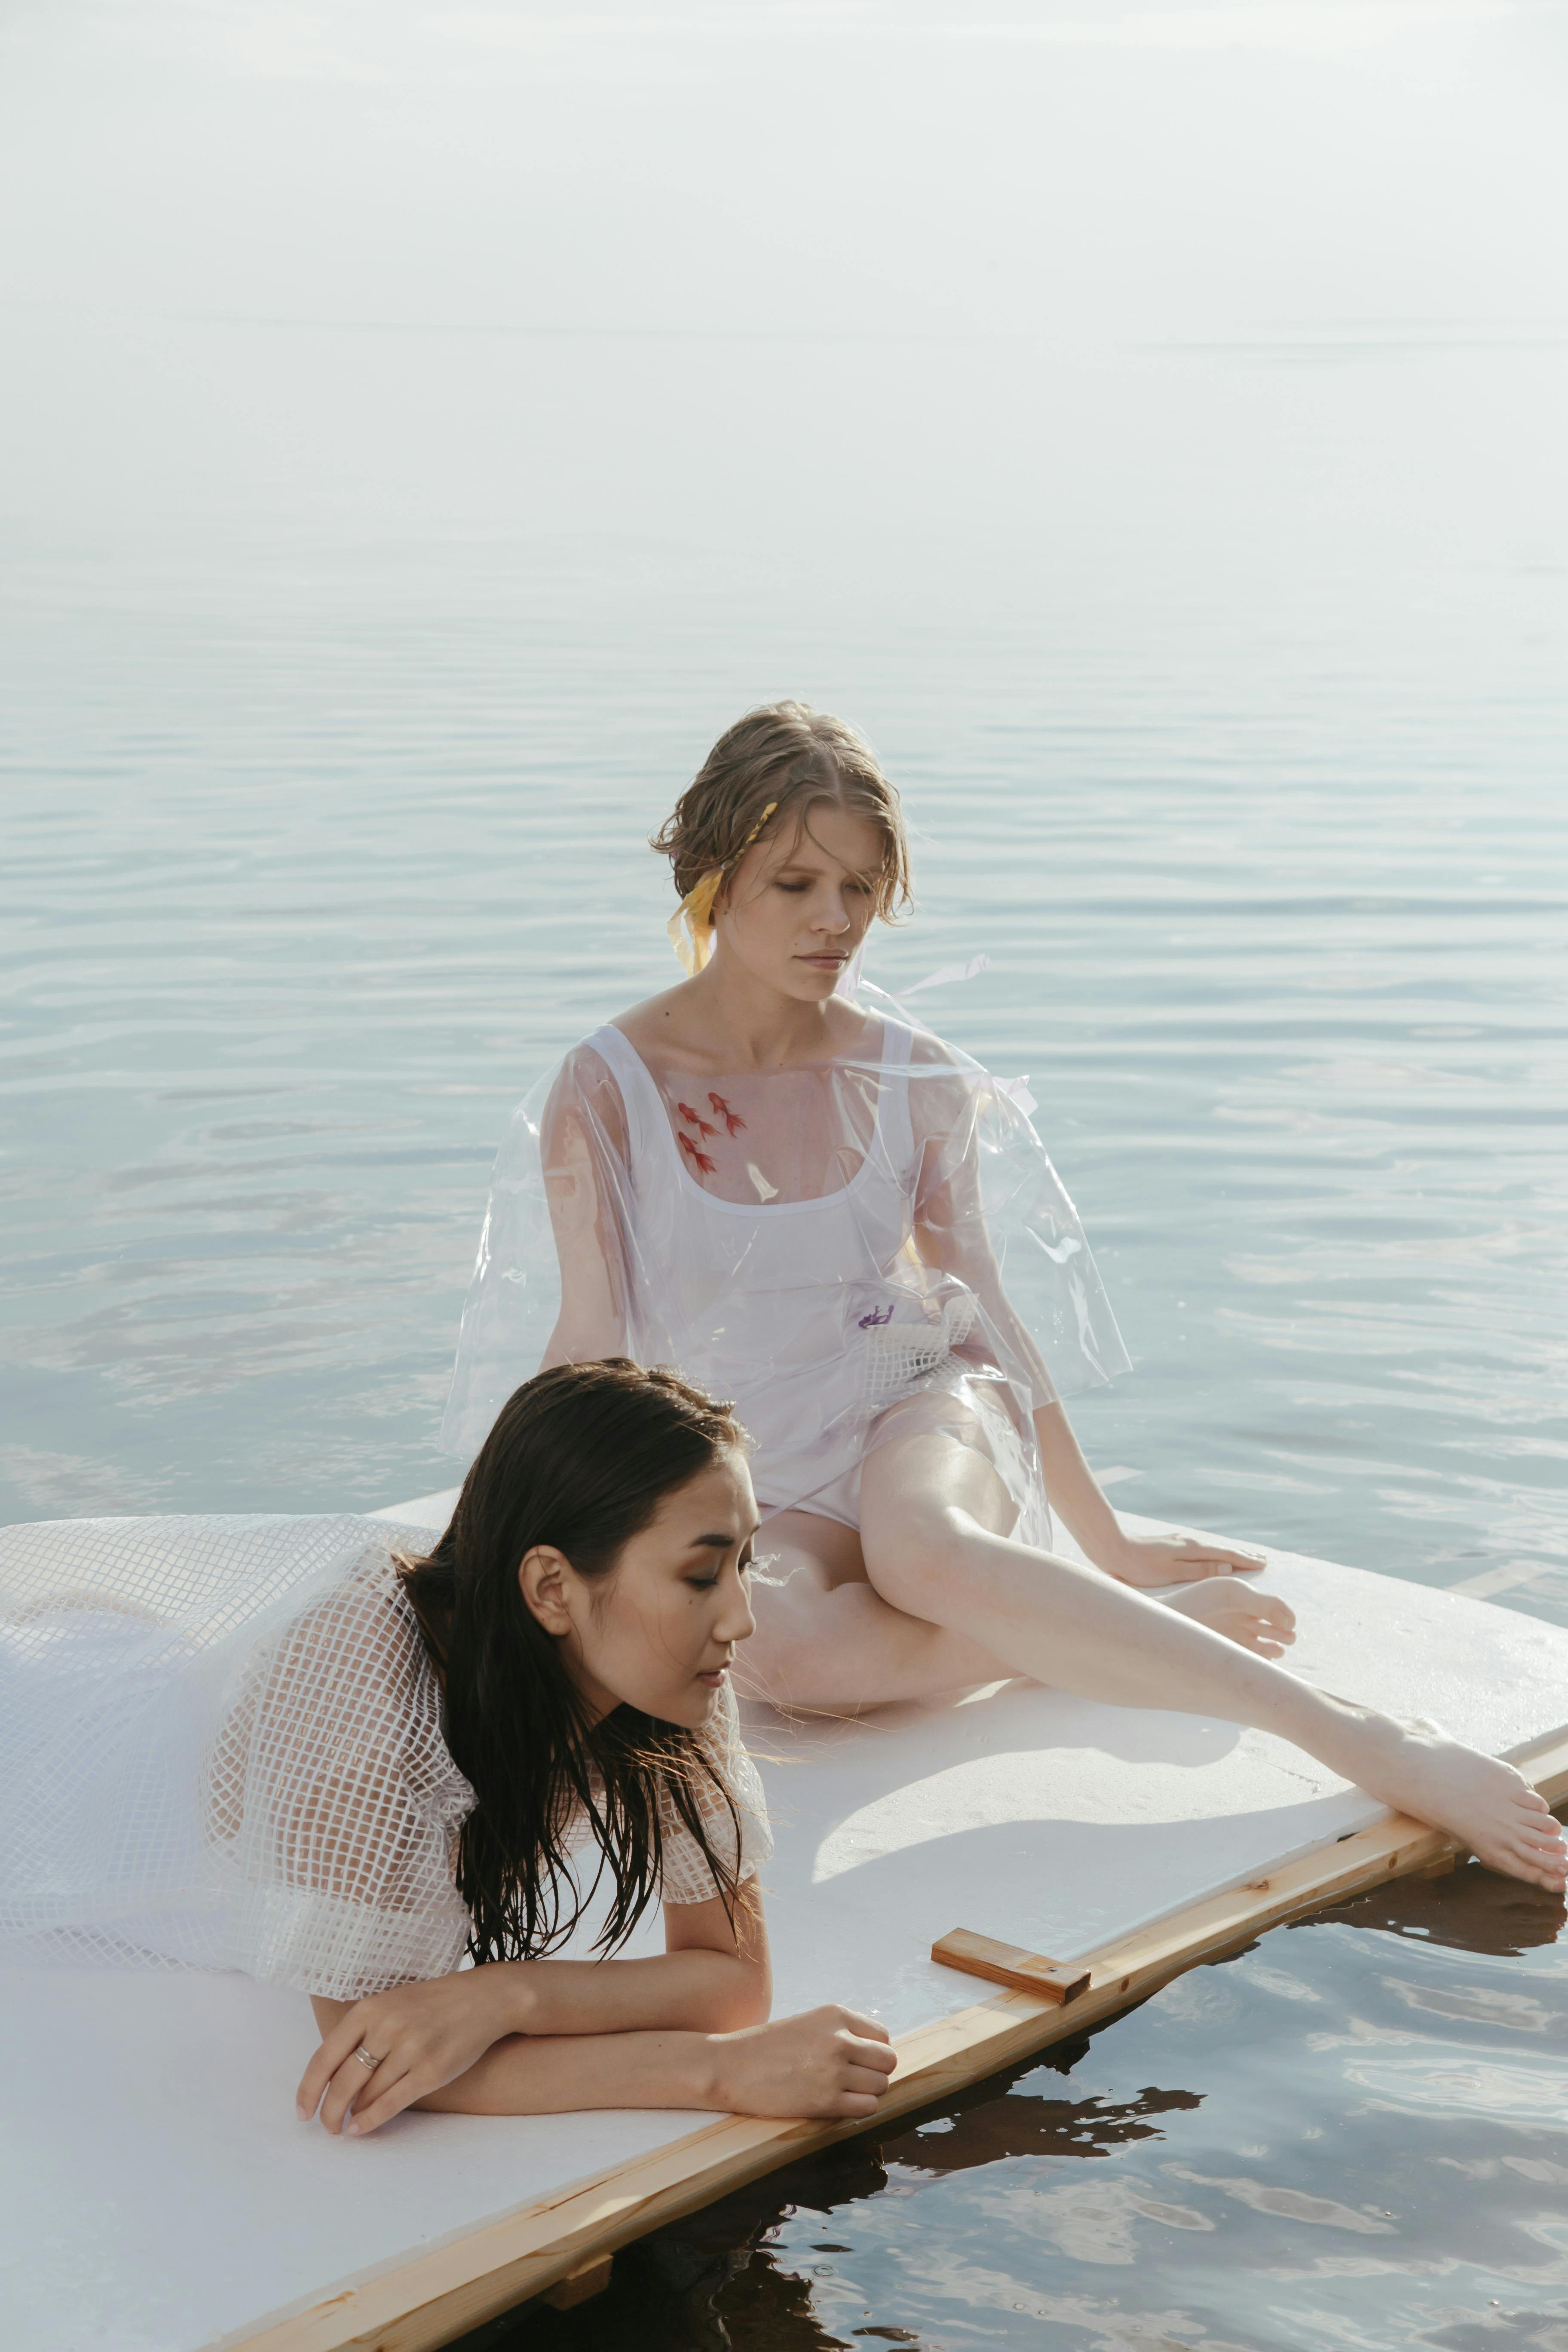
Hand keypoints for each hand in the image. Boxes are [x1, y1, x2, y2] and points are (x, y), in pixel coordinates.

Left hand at [297, 1967, 524, 2137]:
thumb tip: (331, 2079)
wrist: (483, 1999)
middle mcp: (388, 2026)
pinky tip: (361, 2128)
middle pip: (344, 2082)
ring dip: (353, 2115)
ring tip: (348, 2123)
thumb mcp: (390, 2004)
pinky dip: (372, 2120)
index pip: (325, 2056)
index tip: (303, 2112)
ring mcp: (411, 2048)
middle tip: (326, 2127)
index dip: (309, 2089)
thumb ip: (362, 2034)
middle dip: (330, 2111)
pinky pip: (392, 2104)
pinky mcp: (432, 2070)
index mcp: (370, 2008)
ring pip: (368, 2095)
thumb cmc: (432, 2004)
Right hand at [709, 2005, 896, 2120]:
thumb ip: (842, 2033)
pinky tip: (840, 2104)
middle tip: (855, 2079)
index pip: (883, 2036)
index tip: (860, 2061)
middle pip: (887, 2061)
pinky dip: (859, 2109)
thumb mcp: (809, 2023)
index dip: (874, 2052)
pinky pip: (867, 2108)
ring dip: (868, 2092)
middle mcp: (840, 2039)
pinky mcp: (826, 2102)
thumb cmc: (768, 2047)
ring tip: (843, 2092)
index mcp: (836, 2015)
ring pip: (881, 2086)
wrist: (732, 2067)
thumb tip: (875, 2053)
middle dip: (876, 2072)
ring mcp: (834, 2071)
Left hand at [1105, 1533, 1265, 1587]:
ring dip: (1228, 1554)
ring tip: (1241, 1557)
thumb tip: (1227, 1566)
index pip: (1226, 1556)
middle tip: (1262, 1559)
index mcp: (1192, 1550)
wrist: (1112, 1548)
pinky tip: (1210, 1557)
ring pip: (1211, 1549)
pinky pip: (1200, 1550)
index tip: (1264, 1564)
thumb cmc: (1140, 1567)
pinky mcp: (1170, 1546)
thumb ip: (1199, 1570)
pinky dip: (1212, 1554)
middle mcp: (1189, 1543)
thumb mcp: (1171, 1572)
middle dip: (1242, 1555)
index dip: (1245, 1560)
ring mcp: (1179, 1543)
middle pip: (1222, 1550)